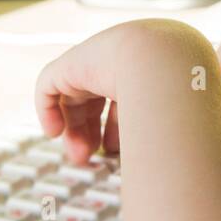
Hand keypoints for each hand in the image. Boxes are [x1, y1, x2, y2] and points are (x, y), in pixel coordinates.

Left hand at [33, 20, 157, 164]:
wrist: (160, 60)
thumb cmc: (174, 89)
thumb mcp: (166, 116)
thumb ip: (159, 132)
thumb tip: (159, 160)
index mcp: (136, 71)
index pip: (118, 101)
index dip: (114, 128)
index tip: (112, 151)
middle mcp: (111, 65)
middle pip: (91, 101)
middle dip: (89, 131)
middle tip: (88, 157)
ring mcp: (90, 62)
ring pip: (70, 97)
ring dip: (72, 128)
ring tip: (79, 155)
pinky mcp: (69, 64)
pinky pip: (47, 87)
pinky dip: (47, 111)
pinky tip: (55, 132)